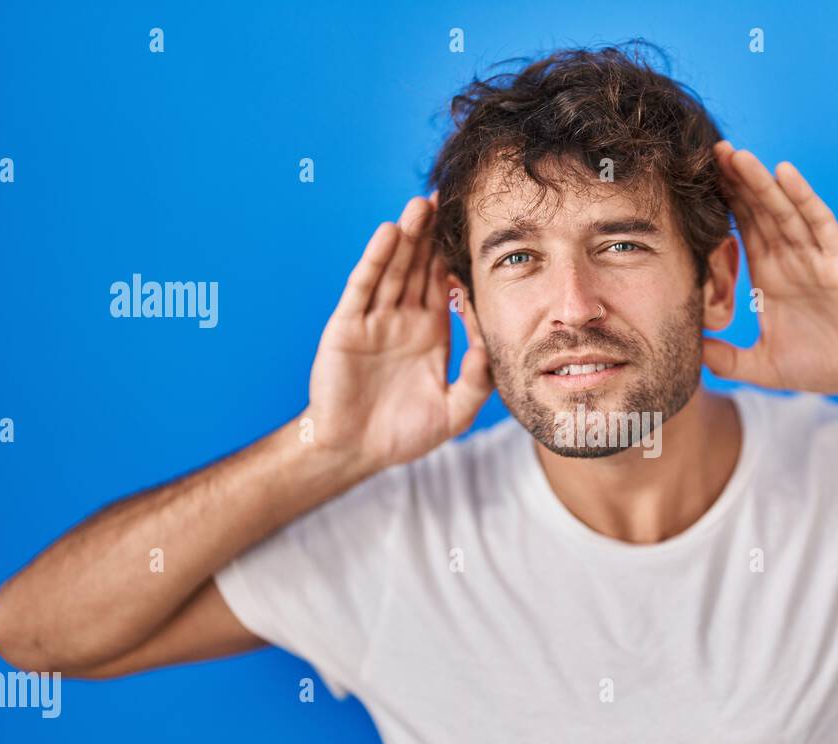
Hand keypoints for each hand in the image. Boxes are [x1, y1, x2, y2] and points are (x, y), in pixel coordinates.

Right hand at [303, 194, 492, 474]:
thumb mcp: (456, 411)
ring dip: (406, 237)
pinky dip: (375, 261)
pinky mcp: (347, 327)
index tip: (475, 231)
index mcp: (429, 333)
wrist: (356, 452)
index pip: (445, 285)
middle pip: (419, 266)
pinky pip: (363, 288)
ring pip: (393, 269)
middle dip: (431, 234)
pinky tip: (390, 235)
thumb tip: (491, 343)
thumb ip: (478, 379)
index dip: (457, 259)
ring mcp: (373, 320)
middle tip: (447, 197)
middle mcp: (402, 320)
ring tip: (421, 204)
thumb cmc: (404, 435)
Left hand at [703, 141, 837, 394]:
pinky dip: (802, 196)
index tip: (693, 184)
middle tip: (709, 151)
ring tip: (736, 155)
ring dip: (760, 182)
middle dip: (735, 182)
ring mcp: (815, 254)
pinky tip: (784, 173)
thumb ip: (728, 360)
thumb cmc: (825, 364)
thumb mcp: (765, 367)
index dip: (720, 207)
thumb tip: (690, 355)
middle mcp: (789, 258)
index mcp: (769, 276)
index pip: (740, 232)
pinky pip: (819, 221)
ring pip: (782, 210)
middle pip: (757, 211)